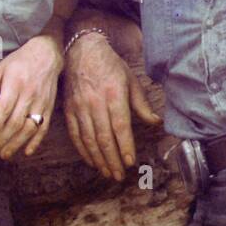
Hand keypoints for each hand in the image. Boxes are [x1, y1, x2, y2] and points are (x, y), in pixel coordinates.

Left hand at [0, 35, 61, 159]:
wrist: (47, 54)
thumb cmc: (19, 62)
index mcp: (15, 84)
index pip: (6, 107)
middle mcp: (29, 95)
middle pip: (16, 121)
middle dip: (3, 139)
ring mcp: (41, 103)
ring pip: (30, 128)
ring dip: (17, 143)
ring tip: (5, 154)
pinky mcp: (49, 108)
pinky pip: (44, 128)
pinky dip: (36, 141)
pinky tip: (27, 152)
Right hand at [62, 32, 160, 180]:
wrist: (81, 50)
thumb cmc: (110, 65)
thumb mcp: (130, 79)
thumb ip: (142, 104)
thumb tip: (156, 123)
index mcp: (114, 94)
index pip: (120, 126)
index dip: (125, 146)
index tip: (130, 162)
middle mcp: (96, 103)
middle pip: (104, 137)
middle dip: (112, 159)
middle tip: (119, 175)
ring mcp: (80, 107)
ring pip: (89, 139)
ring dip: (99, 159)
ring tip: (108, 172)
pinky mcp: (69, 110)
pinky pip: (75, 135)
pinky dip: (83, 150)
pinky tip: (92, 161)